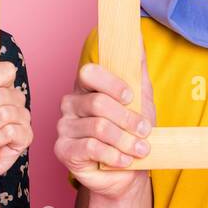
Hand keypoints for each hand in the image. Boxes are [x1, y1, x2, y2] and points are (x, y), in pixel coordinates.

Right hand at [54, 35, 155, 198]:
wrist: (127, 173)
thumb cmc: (131, 133)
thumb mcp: (141, 99)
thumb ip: (137, 68)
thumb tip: (137, 35)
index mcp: (86, 87)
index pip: (89, 73)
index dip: (111, 84)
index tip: (131, 97)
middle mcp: (71, 103)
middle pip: (98, 103)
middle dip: (127, 119)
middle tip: (145, 131)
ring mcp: (64, 127)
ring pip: (97, 127)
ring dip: (125, 140)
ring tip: (140, 149)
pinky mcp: (62, 150)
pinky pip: (89, 148)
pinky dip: (113, 155)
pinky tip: (124, 160)